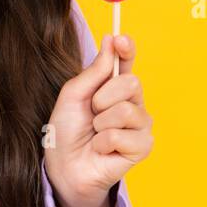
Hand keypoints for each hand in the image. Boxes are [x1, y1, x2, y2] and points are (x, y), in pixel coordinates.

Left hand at [43, 33, 153, 206]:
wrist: (64, 167)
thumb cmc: (67, 132)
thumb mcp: (72, 96)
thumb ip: (93, 72)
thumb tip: (111, 41)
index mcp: (113, 86)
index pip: (126, 61)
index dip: (127, 48)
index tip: (119, 40)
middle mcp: (132, 102)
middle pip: (132, 82)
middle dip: (103, 97)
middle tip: (92, 113)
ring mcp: (140, 124)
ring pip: (127, 110)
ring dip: (101, 124)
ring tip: (95, 135)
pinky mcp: (142, 146)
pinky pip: (122, 135)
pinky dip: (103, 143)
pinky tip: (102, 150)